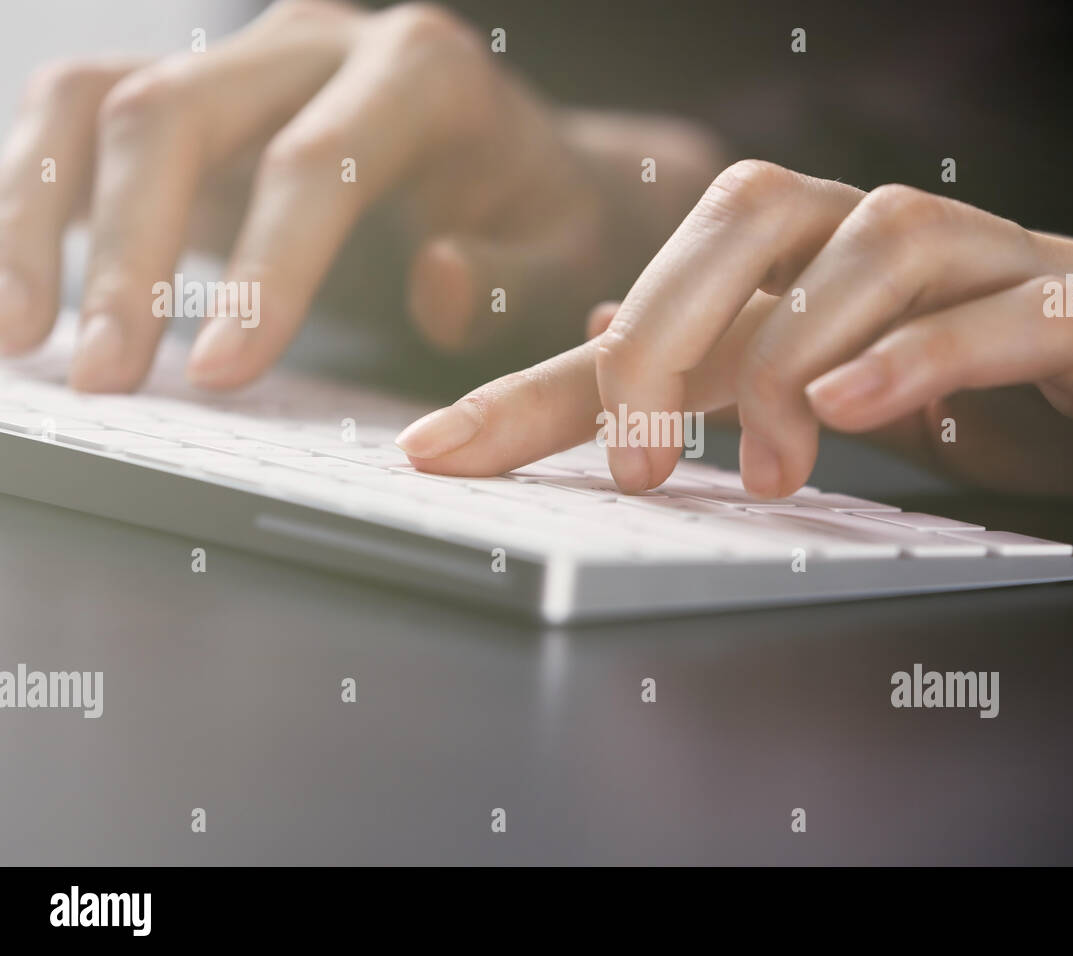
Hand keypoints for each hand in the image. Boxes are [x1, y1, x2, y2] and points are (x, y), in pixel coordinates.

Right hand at [0, 0, 720, 391]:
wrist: (520, 162)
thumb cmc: (544, 215)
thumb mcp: (567, 253)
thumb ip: (517, 273)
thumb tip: (438, 286)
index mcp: (422, 71)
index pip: (319, 162)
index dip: (264, 270)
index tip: (220, 373)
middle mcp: (317, 41)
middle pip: (177, 115)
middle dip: (129, 254)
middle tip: (106, 381)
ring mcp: (244, 58)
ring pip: (99, 102)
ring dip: (37, 218)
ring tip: (14, 341)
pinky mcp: (196, 95)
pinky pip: (79, 120)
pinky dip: (31, 200)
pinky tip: (17, 293)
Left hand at [395, 161, 1072, 538]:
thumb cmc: (1001, 378)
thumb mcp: (835, 387)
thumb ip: (718, 361)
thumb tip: (598, 337)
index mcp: (812, 266)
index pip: (650, 309)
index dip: (539, 382)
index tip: (439, 452)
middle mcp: (882, 243)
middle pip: (744, 224)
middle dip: (663, 337)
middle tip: (630, 460)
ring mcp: (990, 265)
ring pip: (870, 251)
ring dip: (797, 358)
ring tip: (766, 469)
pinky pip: (1003, 310)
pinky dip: (929, 353)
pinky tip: (865, 406)